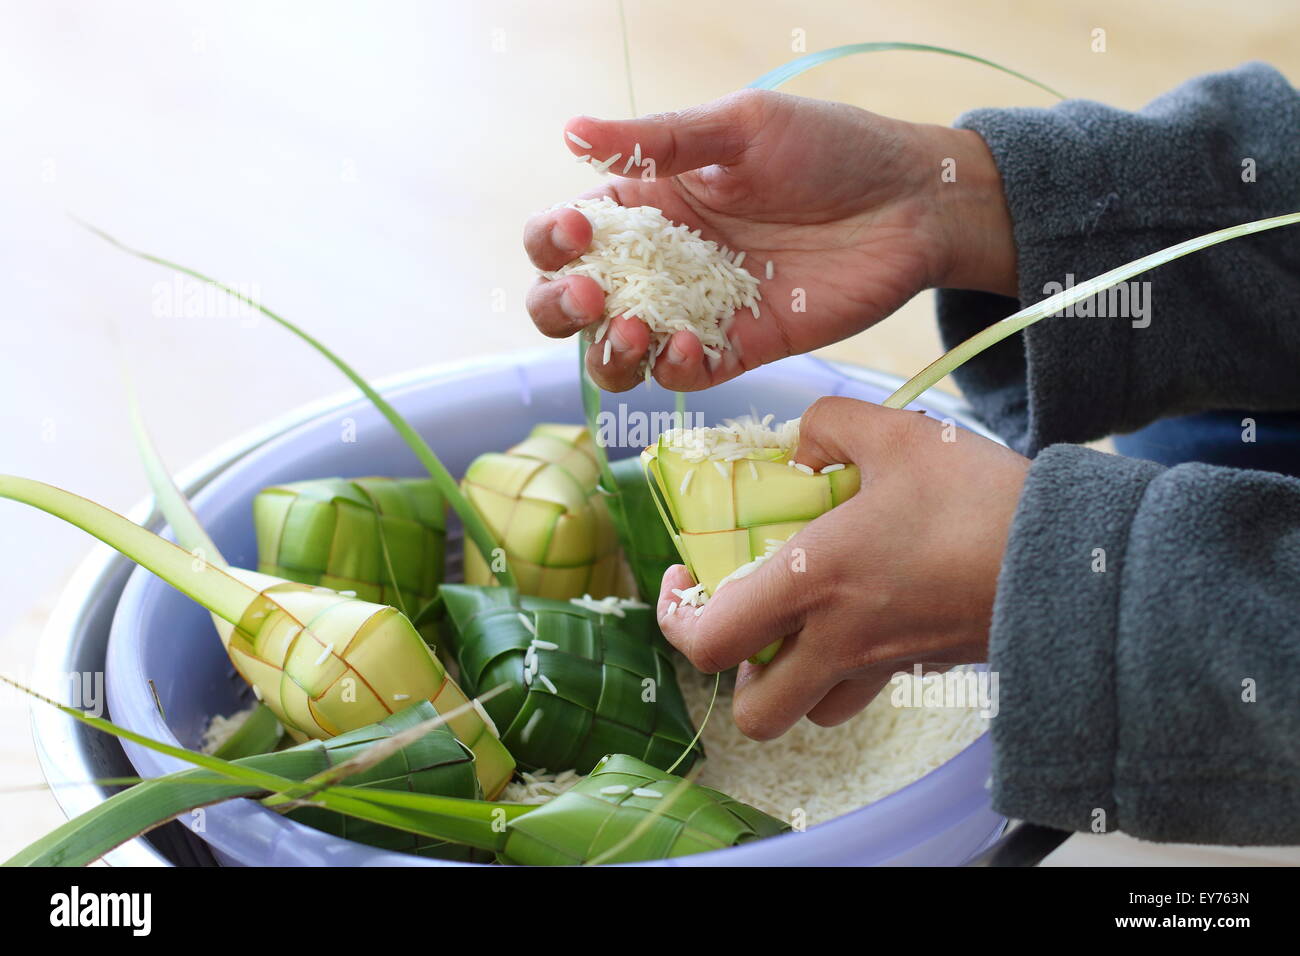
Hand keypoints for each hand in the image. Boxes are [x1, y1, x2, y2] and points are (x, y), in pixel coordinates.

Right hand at [524, 89, 1015, 391]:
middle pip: (570, 305)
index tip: (579, 234)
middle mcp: (659, 264)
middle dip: (559, 307)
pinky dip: (672, 369)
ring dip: (607, 352)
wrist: (913, 201)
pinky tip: (687, 346)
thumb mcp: (740, 127)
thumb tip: (571, 133)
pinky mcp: (739, 348)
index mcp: (646, 205)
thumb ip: (657, 140)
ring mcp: (695, 311)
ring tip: (635, 330)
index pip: (567, 236)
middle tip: (590, 298)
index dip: (553, 241)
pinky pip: (684, 376)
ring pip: (617, 353)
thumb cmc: (829, 147)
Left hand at [657, 396, 1028, 739]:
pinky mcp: (919, 670)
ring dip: (788, 678)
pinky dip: (842, 670)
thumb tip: (802, 444)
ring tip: (799, 622)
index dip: (676, 618)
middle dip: (733, 674)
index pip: (708, 640)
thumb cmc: (977, 501)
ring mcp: (881, 667)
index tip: (684, 580)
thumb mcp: (898, 435)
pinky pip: (860, 693)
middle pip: (753, 712)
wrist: (1070, 559)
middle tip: (742, 618)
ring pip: (807, 713)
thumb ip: (831, 425)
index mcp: (813, 584)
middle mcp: (837, 642)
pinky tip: (860, 614)